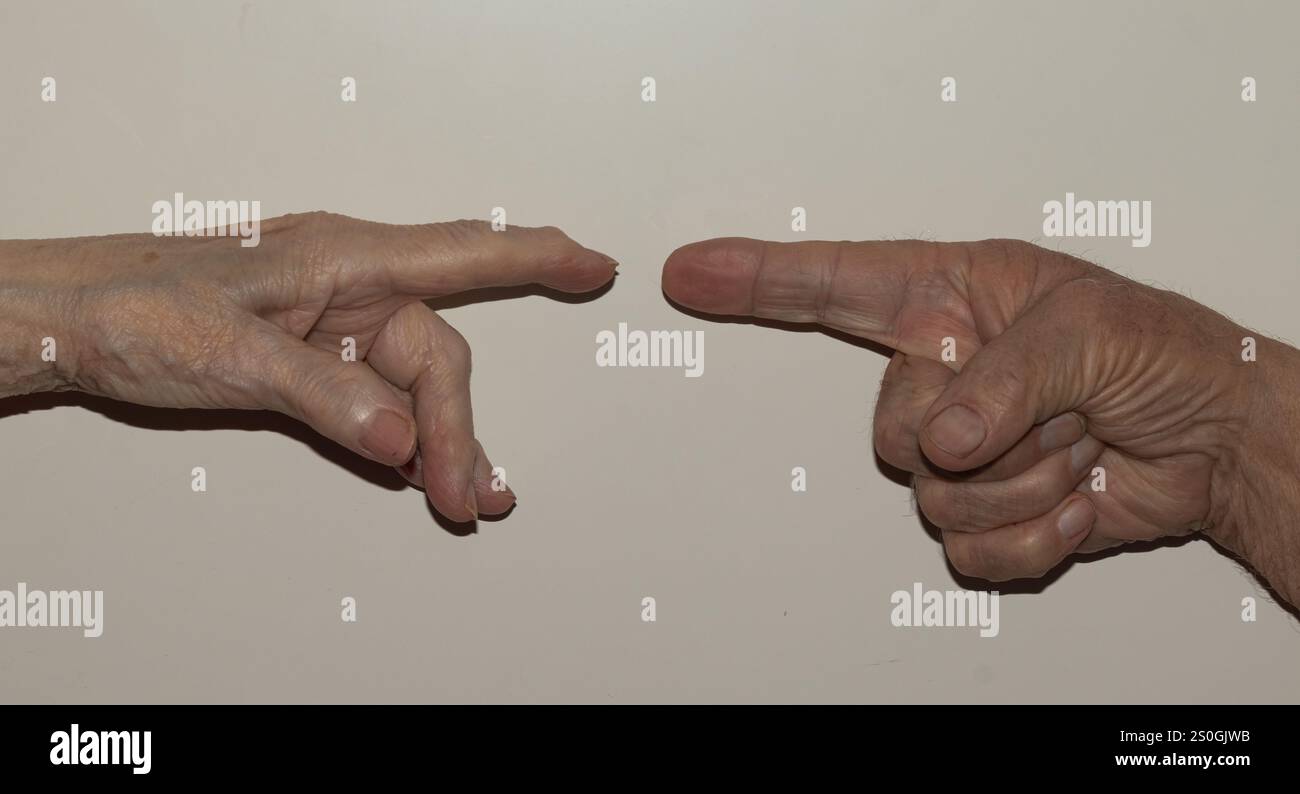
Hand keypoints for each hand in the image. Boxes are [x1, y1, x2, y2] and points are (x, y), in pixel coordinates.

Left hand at [0, 212, 617, 520]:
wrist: (63, 323)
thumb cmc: (130, 308)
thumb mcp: (228, 352)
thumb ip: (323, 395)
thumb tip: (401, 439)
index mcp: (340, 257)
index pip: (465, 252)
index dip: (538, 258)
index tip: (594, 266)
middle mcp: (345, 285)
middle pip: (437, 354)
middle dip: (462, 425)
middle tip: (470, 493)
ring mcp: (329, 323)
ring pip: (412, 384)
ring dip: (440, 441)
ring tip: (461, 497)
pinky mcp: (309, 358)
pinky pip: (376, 399)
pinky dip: (401, 439)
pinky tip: (416, 472)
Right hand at [662, 237, 1299, 604]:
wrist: (1222, 442)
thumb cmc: (1166, 355)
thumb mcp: (1090, 332)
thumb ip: (1002, 379)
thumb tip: (940, 437)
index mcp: (953, 301)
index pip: (833, 286)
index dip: (756, 280)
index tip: (690, 273)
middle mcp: (944, 375)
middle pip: (887, 427)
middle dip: (977, 433)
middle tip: (1052, 408)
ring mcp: (962, 451)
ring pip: (932, 499)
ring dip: (1026, 481)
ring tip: (1078, 443)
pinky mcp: (987, 515)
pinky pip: (970, 551)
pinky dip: (1037, 534)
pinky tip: (1078, 495)